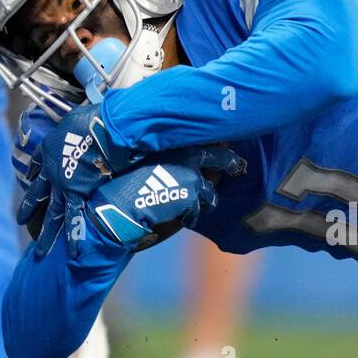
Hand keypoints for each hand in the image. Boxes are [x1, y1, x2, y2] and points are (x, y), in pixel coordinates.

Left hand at [18, 100, 132, 256]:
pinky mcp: (77, 194)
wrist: (100, 130)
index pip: (37, 166)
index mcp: (49, 151)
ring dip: (48, 234)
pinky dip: (73, 236)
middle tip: (21, 223)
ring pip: (53, 213)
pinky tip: (73, 252)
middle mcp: (52, 171)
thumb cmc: (93, 119)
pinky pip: (74, 220)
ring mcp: (63, 185)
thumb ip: (77, 124)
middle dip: (29, 210)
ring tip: (41, 252)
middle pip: (39, 195)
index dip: (33, 176)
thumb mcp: (76, 116)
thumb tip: (88, 117)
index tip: (30, 185)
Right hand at [86, 147, 245, 252]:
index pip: (206, 139)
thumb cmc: (123, 181)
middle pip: (222, 159)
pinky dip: (191, 215)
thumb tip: (176, 158)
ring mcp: (193, 177)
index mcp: (176, 144)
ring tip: (198, 202)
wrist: (120, 204)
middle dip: (231, 163)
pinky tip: (180, 218)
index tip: (224, 145)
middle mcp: (188, 156)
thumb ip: (164, 155)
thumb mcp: (143, 159)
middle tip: (237, 167)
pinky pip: (198, 210)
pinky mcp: (191, 198)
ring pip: (211, 190)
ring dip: (205, 197)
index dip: (217, 144)